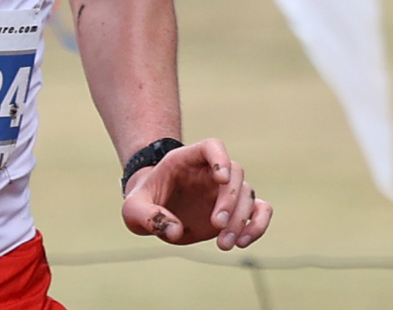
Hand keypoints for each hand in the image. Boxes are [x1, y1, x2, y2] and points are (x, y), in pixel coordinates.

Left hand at [122, 138, 270, 250]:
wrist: (153, 210)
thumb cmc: (144, 202)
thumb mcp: (133, 209)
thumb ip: (148, 216)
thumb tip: (176, 231)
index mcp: (186, 160)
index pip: (212, 146)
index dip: (220, 158)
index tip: (222, 179)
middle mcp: (210, 171)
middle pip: (235, 174)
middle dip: (230, 201)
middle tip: (217, 225)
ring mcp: (225, 190)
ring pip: (248, 194)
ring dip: (242, 220)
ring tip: (224, 245)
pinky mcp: (234, 210)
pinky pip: (260, 210)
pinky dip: (258, 224)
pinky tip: (242, 242)